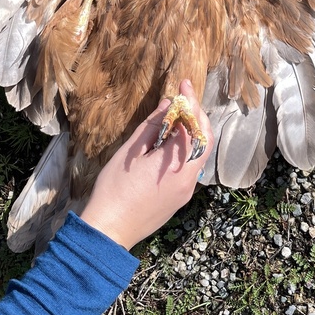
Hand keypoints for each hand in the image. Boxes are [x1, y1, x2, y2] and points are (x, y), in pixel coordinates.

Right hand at [80, 80, 213, 249]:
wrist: (110, 230)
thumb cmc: (114, 190)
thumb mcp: (131, 152)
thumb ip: (152, 126)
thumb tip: (168, 105)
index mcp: (177, 164)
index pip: (196, 125)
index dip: (192, 101)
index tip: (185, 84)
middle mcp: (189, 178)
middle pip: (204, 140)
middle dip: (197, 116)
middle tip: (183, 98)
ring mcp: (186, 192)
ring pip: (198, 154)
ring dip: (192, 133)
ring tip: (175, 118)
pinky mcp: (179, 200)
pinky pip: (190, 168)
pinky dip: (185, 150)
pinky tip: (170, 143)